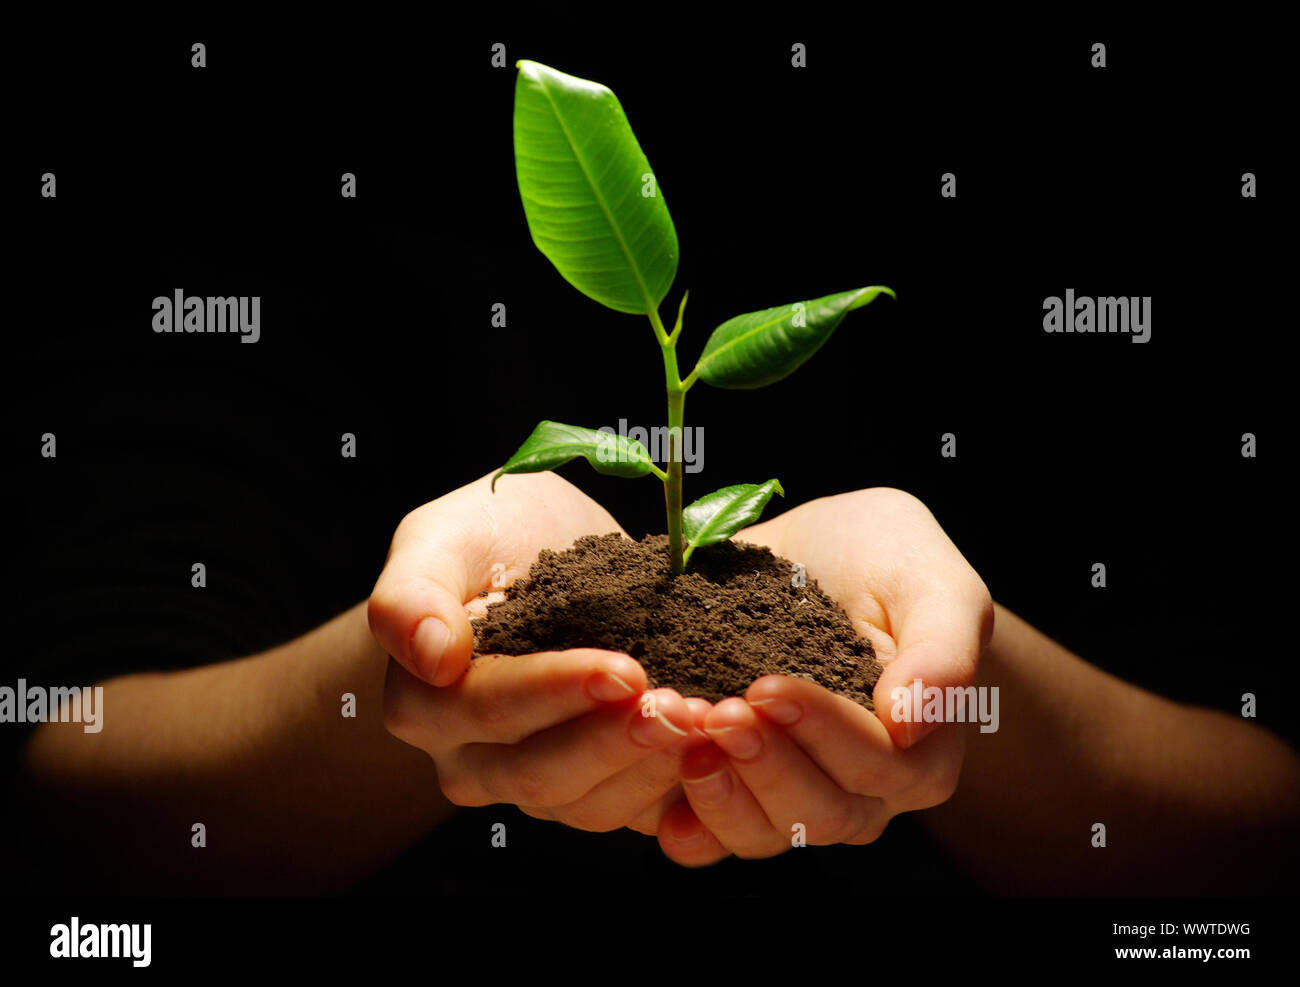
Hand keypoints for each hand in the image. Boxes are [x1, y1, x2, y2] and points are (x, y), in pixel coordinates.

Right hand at [369, 471, 711, 834]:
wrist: (535, 554)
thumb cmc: (485, 538)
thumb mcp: (442, 537)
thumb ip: (412, 593)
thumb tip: (431, 658)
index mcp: (427, 703)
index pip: (493, 709)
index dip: (559, 693)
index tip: (626, 670)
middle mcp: (472, 760)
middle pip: (542, 772)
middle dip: (619, 740)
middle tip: (687, 706)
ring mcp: (533, 783)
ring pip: (590, 805)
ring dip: (655, 768)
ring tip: (711, 722)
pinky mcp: (591, 791)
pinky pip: (631, 813)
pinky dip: (678, 785)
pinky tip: (718, 748)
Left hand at [657, 488, 992, 862]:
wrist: (815, 551)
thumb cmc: (887, 559)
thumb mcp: (932, 581)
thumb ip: (942, 650)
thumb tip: (911, 724)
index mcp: (918, 753)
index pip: (876, 765)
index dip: (822, 732)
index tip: (768, 685)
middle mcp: (860, 792)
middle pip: (819, 813)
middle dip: (765, 765)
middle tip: (719, 711)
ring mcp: (793, 797)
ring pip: (761, 834)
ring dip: (718, 792)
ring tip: (680, 734)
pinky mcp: (735, 788)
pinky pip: (709, 835)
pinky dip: (682, 815)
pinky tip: (657, 780)